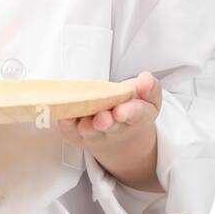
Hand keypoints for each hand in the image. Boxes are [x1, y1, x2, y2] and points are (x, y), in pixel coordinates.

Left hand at [57, 70, 162, 191]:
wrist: (120, 135)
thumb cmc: (133, 109)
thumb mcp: (149, 99)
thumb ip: (149, 88)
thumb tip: (145, 78)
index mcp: (137, 118)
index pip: (135, 115)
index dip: (128, 112)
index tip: (121, 111)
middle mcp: (115, 129)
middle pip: (110, 126)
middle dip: (105, 122)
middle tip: (101, 119)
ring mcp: (95, 134)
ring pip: (89, 131)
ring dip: (85, 126)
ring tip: (84, 122)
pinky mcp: (77, 135)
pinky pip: (70, 132)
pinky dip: (67, 126)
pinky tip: (64, 118)